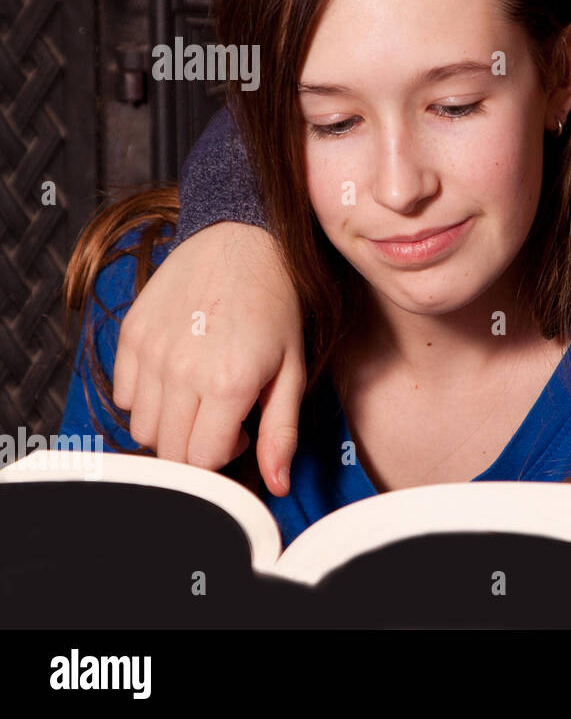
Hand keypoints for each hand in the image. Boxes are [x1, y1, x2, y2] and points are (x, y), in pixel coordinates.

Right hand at [112, 221, 304, 495]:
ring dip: (170, 424)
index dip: (226, 455)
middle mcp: (182, 371)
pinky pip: (123, 395)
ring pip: (141, 428)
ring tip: (201, 393)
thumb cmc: (276, 306)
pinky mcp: (130, 335)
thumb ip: (281, 432)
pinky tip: (177, 372)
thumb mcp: (292, 369)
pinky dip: (146, 397)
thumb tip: (277, 486)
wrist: (242, 240)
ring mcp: (150, 353)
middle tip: (224, 414)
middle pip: (169, 450)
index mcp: (228, 384)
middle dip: (197, 446)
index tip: (242, 431)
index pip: (204, 460)